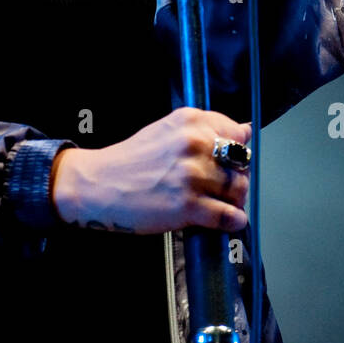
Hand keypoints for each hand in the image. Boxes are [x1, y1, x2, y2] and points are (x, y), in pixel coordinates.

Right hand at [51, 107, 250, 235]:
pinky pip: (229, 216)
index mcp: (189, 121)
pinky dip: (233, 221)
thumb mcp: (167, 130)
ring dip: (235, 200)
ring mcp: (192, 175)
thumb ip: (203, 130)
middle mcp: (193, 144)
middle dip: (236, 177)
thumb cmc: (131, 160)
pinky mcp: (188, 206)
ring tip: (221, 203)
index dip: (237, 151)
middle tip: (223, 187)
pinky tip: (226, 221)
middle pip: (242, 164)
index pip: (239, 134)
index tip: (229, 161)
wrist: (98, 185)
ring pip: (239, 190)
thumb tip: (245, 133)